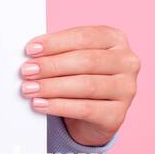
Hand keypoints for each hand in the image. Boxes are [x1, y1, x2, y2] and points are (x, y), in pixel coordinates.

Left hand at [18, 25, 138, 146]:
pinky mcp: (118, 114)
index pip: (84, 37)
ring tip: (29, 88)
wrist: (91, 116)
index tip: (30, 49)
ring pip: (86, 85)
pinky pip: (86, 109)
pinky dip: (59, 106)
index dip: (55, 43)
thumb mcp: (72, 58)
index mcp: (115, 39)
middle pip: (86, 61)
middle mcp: (127, 62)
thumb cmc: (79, 77)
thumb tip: (30, 52)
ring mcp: (127, 89)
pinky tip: (40, 104)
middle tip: (27, 71)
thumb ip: (57, 51)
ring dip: (52, 86)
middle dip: (52, 65)